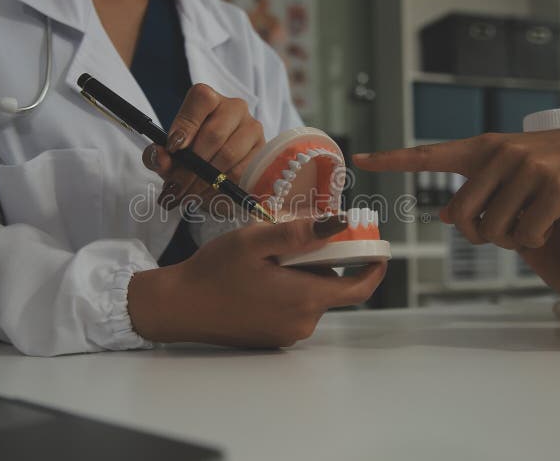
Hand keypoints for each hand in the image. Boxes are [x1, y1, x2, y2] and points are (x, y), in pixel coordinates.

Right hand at [127, 215, 387, 347]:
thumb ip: (298, 233)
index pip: (359, 287)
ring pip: (312, 297)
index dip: (375, 268)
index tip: (380, 249)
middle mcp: (302, 321)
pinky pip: (295, 309)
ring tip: (273, 257)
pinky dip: (289, 290)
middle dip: (326, 263)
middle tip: (304, 239)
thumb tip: (338, 223)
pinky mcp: (273, 336)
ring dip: (304, 276)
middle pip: (333, 288)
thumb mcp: (254, 242)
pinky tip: (262, 277)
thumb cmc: (213, 272)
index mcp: (303, 298)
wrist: (179, 307)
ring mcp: (287, 332)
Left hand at [142, 83, 264, 211]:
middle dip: (191, 167)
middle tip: (175, 188)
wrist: (218, 175)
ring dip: (205, 180)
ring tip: (188, 196)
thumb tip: (159, 156)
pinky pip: (243, 171)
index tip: (173, 148)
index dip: (186, 124)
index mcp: (208, 100)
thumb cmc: (192, 158)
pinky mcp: (264, 151)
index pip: (201, 99)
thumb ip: (158, 156)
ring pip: (229, 155)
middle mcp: (234, 108)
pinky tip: (208, 194)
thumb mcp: (170, 158)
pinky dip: (222, 186)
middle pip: (214, 134)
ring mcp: (252, 129)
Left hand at [353, 129, 559, 287]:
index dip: (393, 159)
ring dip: (506, 241)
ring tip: (524, 225)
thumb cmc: (547, 165)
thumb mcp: (507, 170)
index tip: (361, 159)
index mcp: (482, 148)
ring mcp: (528, 170)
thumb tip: (444, 216)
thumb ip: (475, 189)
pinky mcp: (554, 188)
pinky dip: (529, 243)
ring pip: (492, 231)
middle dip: (475, 234)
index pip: (429, 154)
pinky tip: (543, 226)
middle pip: (461, 216)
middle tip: (496, 231)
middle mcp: (500, 155)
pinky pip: (524, 236)